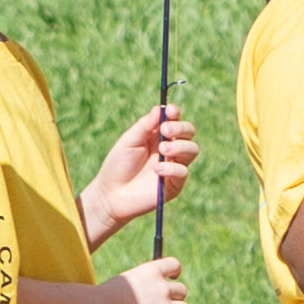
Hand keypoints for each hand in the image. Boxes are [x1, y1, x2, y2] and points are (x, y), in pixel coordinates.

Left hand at [79, 102, 200, 236]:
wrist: (111, 194)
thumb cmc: (117, 165)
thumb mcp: (128, 142)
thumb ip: (144, 126)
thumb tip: (160, 109)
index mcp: (157, 136)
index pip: (174, 120)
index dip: (176, 113)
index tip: (172, 111)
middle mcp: (169, 148)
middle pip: (188, 132)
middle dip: (181, 128)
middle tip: (165, 131)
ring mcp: (174, 165)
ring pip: (192, 149)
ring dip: (179, 146)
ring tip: (162, 150)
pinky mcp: (175, 183)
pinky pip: (183, 171)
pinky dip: (172, 168)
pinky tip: (158, 170)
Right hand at [97, 252, 191, 303]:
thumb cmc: (101, 299)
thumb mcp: (123, 284)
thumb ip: (141, 288)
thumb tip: (154, 302)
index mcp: (151, 271)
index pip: (174, 265)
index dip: (174, 273)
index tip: (171, 279)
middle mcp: (161, 288)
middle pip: (182, 291)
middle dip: (173, 299)